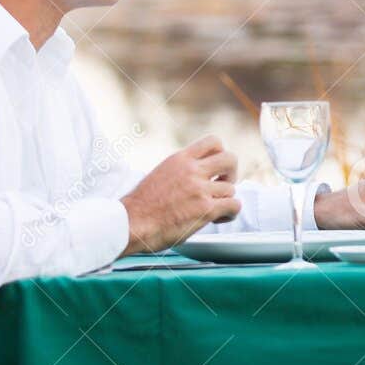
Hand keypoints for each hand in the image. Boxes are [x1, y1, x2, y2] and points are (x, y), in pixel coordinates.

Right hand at [120, 135, 240, 253]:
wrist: (130, 223)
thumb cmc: (140, 206)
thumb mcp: (161, 174)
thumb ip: (181, 171)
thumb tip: (197, 176)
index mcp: (180, 159)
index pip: (213, 141)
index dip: (221, 154)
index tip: (215, 169)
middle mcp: (192, 170)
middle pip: (230, 159)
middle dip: (231, 173)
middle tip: (222, 185)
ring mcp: (200, 189)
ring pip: (231, 188)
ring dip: (226, 200)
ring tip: (215, 209)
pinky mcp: (205, 209)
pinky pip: (234, 205)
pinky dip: (231, 213)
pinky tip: (220, 218)